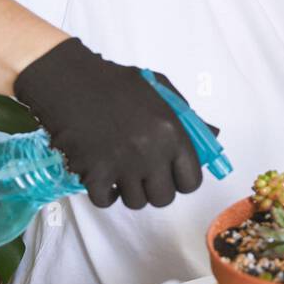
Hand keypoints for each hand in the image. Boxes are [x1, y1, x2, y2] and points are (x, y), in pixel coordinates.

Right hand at [13, 36, 215, 210]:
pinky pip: (106, 201)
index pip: (191, 181)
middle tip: (145, 174)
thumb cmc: (116, 83)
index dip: (182, 180)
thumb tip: (214, 137)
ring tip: (122, 170)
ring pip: (136, 203)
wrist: (69, 80)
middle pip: (164, 198)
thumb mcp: (161, 91)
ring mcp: (122, 166)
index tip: (172, 174)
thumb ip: (188, 117)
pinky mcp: (93, 173)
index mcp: (172, 133)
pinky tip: (105, 176)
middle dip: (156, 189)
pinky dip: (106, 194)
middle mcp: (151, 153)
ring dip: (130, 191)